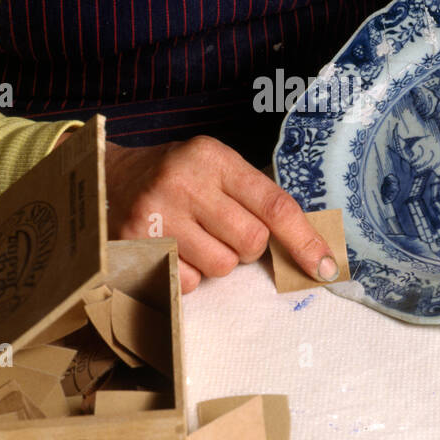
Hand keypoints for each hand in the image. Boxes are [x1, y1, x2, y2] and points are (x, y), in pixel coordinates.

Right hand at [104, 136, 338, 293]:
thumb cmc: (182, 177)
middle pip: (251, 241)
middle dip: (248, 247)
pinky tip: (173, 248)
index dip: (304, 240)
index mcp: (214, 158)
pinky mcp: (134, 242)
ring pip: (221, 266)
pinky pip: (188, 281)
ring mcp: (156, 212)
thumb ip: (257, 199)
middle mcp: (185, 181)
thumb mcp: (218, 169)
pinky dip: (187, 273)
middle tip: (225, 231)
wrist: (114, 175)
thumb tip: (310, 250)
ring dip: (216, 261)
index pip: (274, 205)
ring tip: (195, 237)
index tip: (325, 268)